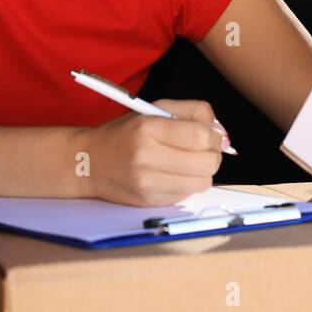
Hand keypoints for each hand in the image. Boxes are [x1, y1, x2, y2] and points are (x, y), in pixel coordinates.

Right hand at [81, 99, 230, 205]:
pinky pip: (187, 195)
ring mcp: (148, 184)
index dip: (213, 136)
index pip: (201, 137)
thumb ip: (193, 112)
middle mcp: (147, 158)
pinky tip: (172, 174)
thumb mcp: (154, 109)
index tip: (209, 135)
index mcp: (148, 129)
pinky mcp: (150, 202)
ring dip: (202, 172)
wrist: (90, 162)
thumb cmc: (125, 133)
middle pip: (207, 163)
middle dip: (212, 155)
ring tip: (188, 162)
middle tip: (202, 149)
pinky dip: (187, 184)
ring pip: (202, 182)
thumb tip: (222, 134)